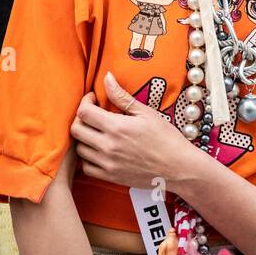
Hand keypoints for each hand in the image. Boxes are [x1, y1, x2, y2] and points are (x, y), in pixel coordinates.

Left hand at [72, 72, 198, 192]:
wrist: (179, 167)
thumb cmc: (166, 138)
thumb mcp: (146, 113)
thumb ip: (122, 96)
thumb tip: (107, 78)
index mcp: (116, 127)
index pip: (84, 112)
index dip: (85, 101)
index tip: (94, 99)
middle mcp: (107, 146)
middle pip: (76, 130)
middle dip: (81, 118)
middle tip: (92, 114)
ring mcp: (107, 163)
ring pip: (79, 149)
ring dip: (84, 138)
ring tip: (97, 132)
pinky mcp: (110, 177)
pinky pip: (86, 167)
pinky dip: (88, 158)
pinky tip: (99, 150)